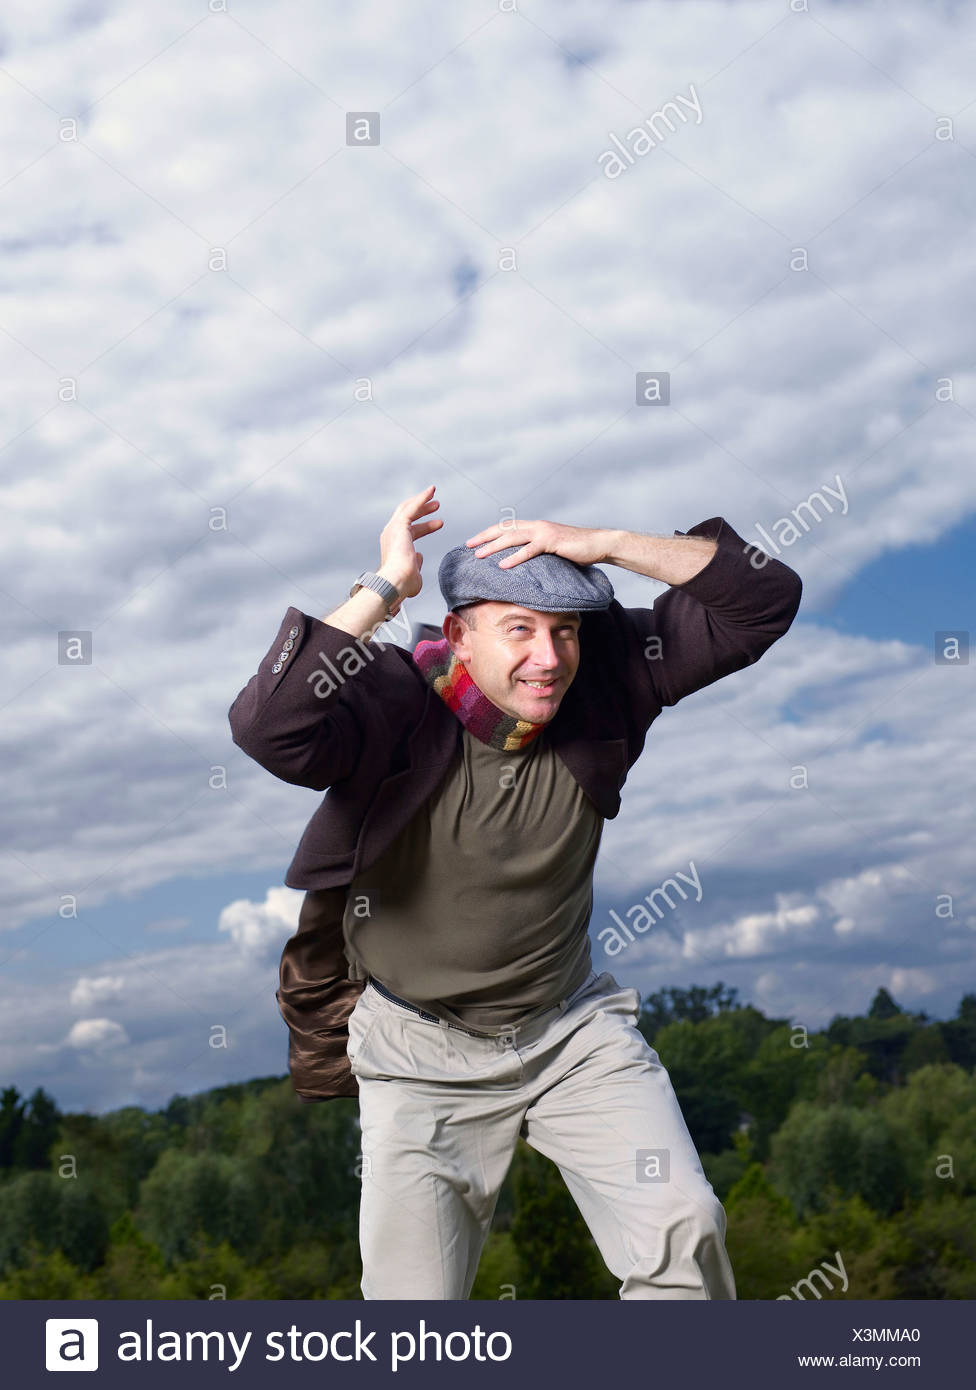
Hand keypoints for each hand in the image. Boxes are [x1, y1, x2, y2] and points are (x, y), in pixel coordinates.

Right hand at [377, 484, 442, 607]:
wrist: (396, 581)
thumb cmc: (403, 583)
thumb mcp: (414, 573)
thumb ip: (416, 563)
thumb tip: (420, 557)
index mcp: (395, 547)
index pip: (411, 531)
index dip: (425, 527)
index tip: (439, 523)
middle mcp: (391, 535)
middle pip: (407, 516)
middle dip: (423, 510)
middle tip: (436, 505)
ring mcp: (394, 529)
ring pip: (408, 509)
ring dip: (422, 502)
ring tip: (435, 496)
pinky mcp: (399, 525)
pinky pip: (411, 507)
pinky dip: (421, 498)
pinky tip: (431, 491)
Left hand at [464, 518, 607, 567]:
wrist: (599, 544)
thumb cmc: (578, 549)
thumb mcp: (553, 549)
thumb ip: (539, 551)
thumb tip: (525, 563)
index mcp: (535, 526)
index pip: (507, 527)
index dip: (489, 533)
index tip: (474, 541)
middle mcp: (536, 526)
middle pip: (504, 530)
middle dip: (484, 537)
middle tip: (467, 545)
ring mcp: (543, 532)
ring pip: (512, 538)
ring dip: (493, 547)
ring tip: (478, 555)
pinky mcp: (552, 542)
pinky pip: (529, 550)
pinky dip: (514, 558)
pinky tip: (502, 565)